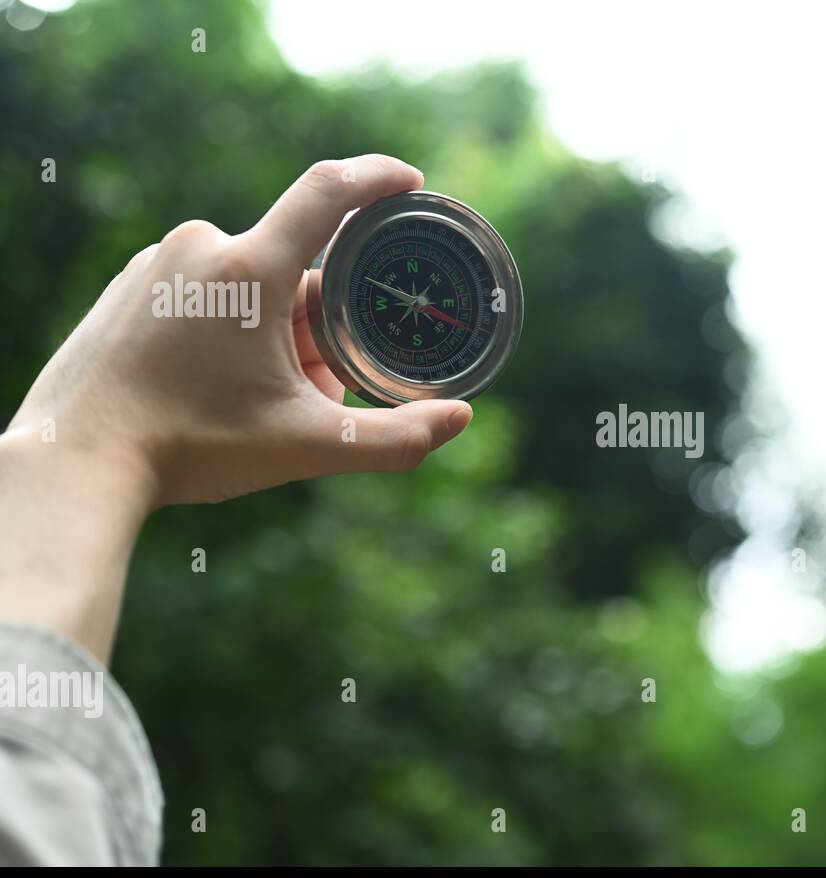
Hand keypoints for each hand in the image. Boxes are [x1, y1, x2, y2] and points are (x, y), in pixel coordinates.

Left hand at [6, 154, 472, 508]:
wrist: (75, 461)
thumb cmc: (188, 446)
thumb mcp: (306, 445)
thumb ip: (394, 436)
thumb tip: (459, 419)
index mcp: (249, 268)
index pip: (327, 191)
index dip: (377, 177)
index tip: (410, 181)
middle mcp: (201, 247)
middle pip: (297, 273)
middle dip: (321, 331)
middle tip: (312, 394)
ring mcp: (159, 264)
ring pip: (252, 286)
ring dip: (277, 336)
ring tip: (258, 402)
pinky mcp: (132, 286)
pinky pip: (207, 292)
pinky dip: (232, 330)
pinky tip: (214, 387)